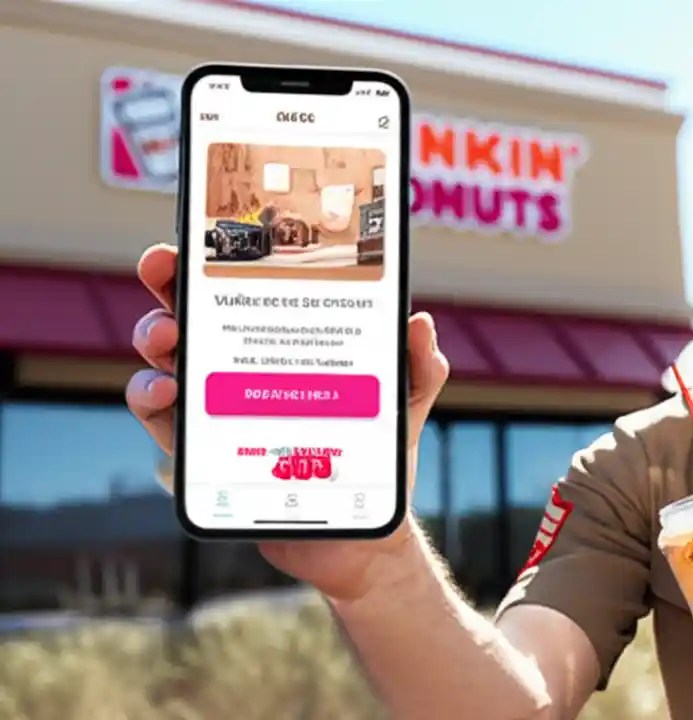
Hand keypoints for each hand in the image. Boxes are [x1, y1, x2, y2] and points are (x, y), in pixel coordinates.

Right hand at [125, 243, 449, 601]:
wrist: (363, 533)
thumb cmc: (378, 459)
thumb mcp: (406, 406)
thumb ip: (419, 367)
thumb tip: (419, 323)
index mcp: (285, 345)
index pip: (241, 292)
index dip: (211, 263)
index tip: (194, 241)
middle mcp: (242, 369)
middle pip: (188, 316)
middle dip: (165, 289)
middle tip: (163, 276)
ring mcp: (217, 410)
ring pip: (164, 364)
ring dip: (152, 344)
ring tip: (167, 343)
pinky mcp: (203, 454)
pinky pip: (163, 424)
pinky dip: (151, 402)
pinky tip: (166, 395)